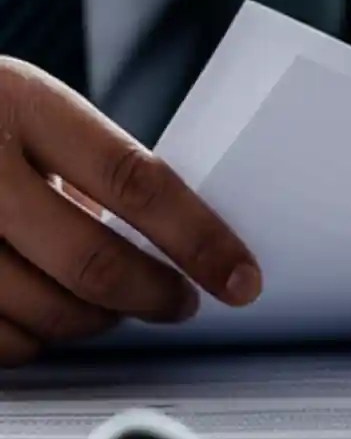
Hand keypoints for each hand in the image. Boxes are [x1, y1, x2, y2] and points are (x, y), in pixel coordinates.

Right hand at [0, 58, 260, 364]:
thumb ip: (88, 166)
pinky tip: (34, 312)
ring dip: (91, 322)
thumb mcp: (24, 110)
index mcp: (17, 99)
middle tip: (177, 302)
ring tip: (103, 303)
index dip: (200, 239)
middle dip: (153, 295)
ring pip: (41, 314)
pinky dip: (28, 340)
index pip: (136, 180)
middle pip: (91, 261)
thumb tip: (178, 244)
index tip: (241, 278)